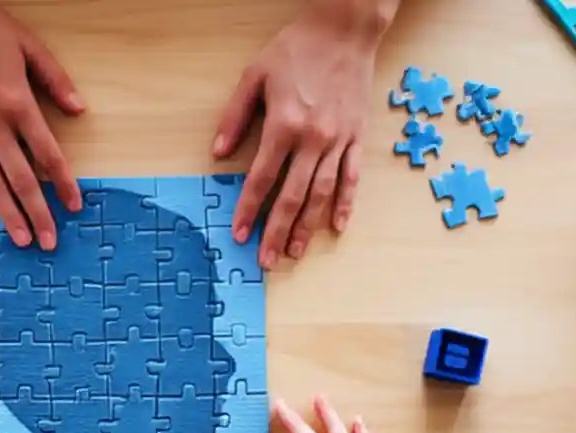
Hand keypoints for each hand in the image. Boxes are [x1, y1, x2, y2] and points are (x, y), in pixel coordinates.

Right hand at [0, 0, 82, 249]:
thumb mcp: (27, 44)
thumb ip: (55, 80)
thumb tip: (78, 110)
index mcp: (17, 102)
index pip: (47, 154)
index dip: (64, 183)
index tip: (74, 205)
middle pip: (21, 178)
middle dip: (38, 213)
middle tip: (50, 241)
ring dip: (7, 213)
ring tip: (21, 238)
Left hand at [213, 0, 396, 267]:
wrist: (344, 29)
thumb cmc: (296, 49)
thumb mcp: (254, 75)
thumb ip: (235, 116)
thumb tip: (217, 153)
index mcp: (284, 125)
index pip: (262, 179)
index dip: (249, 209)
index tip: (240, 234)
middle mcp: (313, 139)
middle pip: (292, 196)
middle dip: (277, 231)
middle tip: (266, 260)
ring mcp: (338, 140)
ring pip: (322, 194)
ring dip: (308, 226)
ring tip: (294, 251)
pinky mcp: (357, 137)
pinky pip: (352, 177)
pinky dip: (345, 204)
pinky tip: (337, 226)